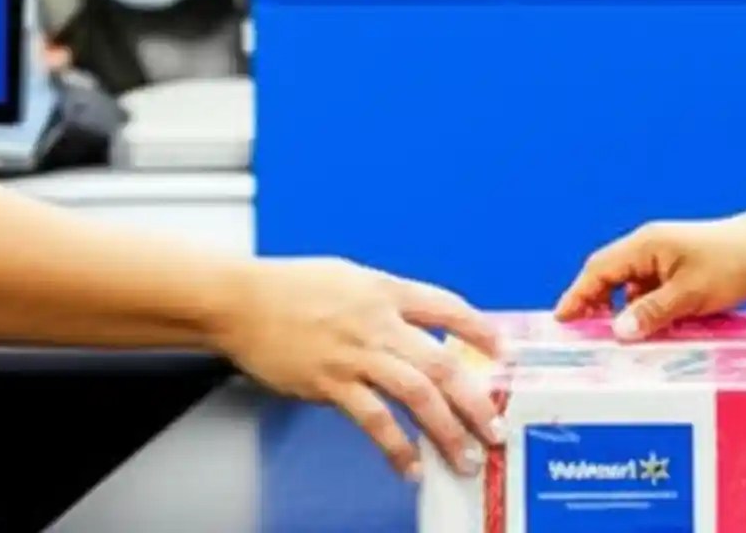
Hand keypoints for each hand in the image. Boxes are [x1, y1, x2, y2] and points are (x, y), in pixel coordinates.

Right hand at [213, 258, 502, 480]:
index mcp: (387, 291)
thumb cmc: (293, 288)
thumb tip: (426, 332)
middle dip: (476, 399)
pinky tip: (410, 465)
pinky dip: (396, 446)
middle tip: (496, 428)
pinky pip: (372, 419)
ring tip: (465, 456)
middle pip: (442, 362)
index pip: (449, 308)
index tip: (506, 355)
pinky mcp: (329, 382)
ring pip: (416, 394)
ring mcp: (354, 353)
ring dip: (446, 429)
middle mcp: (377, 321)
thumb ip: (390, 303)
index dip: (482, 332)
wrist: (240, 300)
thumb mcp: (352, 279)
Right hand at [555, 214, 745, 339]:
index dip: (576, 296)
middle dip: (596, 305)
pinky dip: (648, 309)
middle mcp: (649, 247)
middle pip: (610, 276)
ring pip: (633, 286)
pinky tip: (656, 331)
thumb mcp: (689, 295)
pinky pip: (653, 290)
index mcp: (644, 246)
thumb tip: (618, 331)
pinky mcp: (681, 267)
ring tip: (622, 341)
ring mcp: (665, 256)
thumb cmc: (732, 263)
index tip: (562, 321)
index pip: (598, 270)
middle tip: (587, 337)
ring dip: (626, 310)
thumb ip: (652, 313)